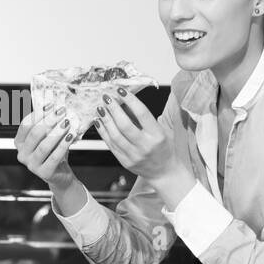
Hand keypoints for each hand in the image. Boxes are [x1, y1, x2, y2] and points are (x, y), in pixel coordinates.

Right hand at [15, 107, 76, 190]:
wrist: (60, 174)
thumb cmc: (53, 151)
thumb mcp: (48, 136)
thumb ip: (47, 122)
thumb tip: (54, 103)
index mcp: (19, 142)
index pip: (26, 125)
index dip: (38, 114)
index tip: (51, 105)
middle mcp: (22, 154)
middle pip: (35, 134)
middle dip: (49, 121)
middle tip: (62, 112)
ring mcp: (31, 165)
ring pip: (44, 146)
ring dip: (57, 132)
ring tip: (67, 122)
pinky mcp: (44, 173)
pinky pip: (54, 157)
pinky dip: (63, 145)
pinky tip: (71, 136)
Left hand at [94, 88, 194, 206]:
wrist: (164, 173)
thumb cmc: (165, 148)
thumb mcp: (162, 130)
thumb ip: (145, 118)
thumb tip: (125, 101)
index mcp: (158, 136)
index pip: (142, 114)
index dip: (130, 100)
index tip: (121, 91)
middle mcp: (145, 146)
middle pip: (125, 125)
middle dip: (114, 109)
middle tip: (106, 97)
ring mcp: (134, 155)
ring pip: (115, 135)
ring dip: (106, 120)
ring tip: (100, 108)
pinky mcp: (125, 162)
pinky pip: (111, 145)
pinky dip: (103, 132)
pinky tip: (99, 122)